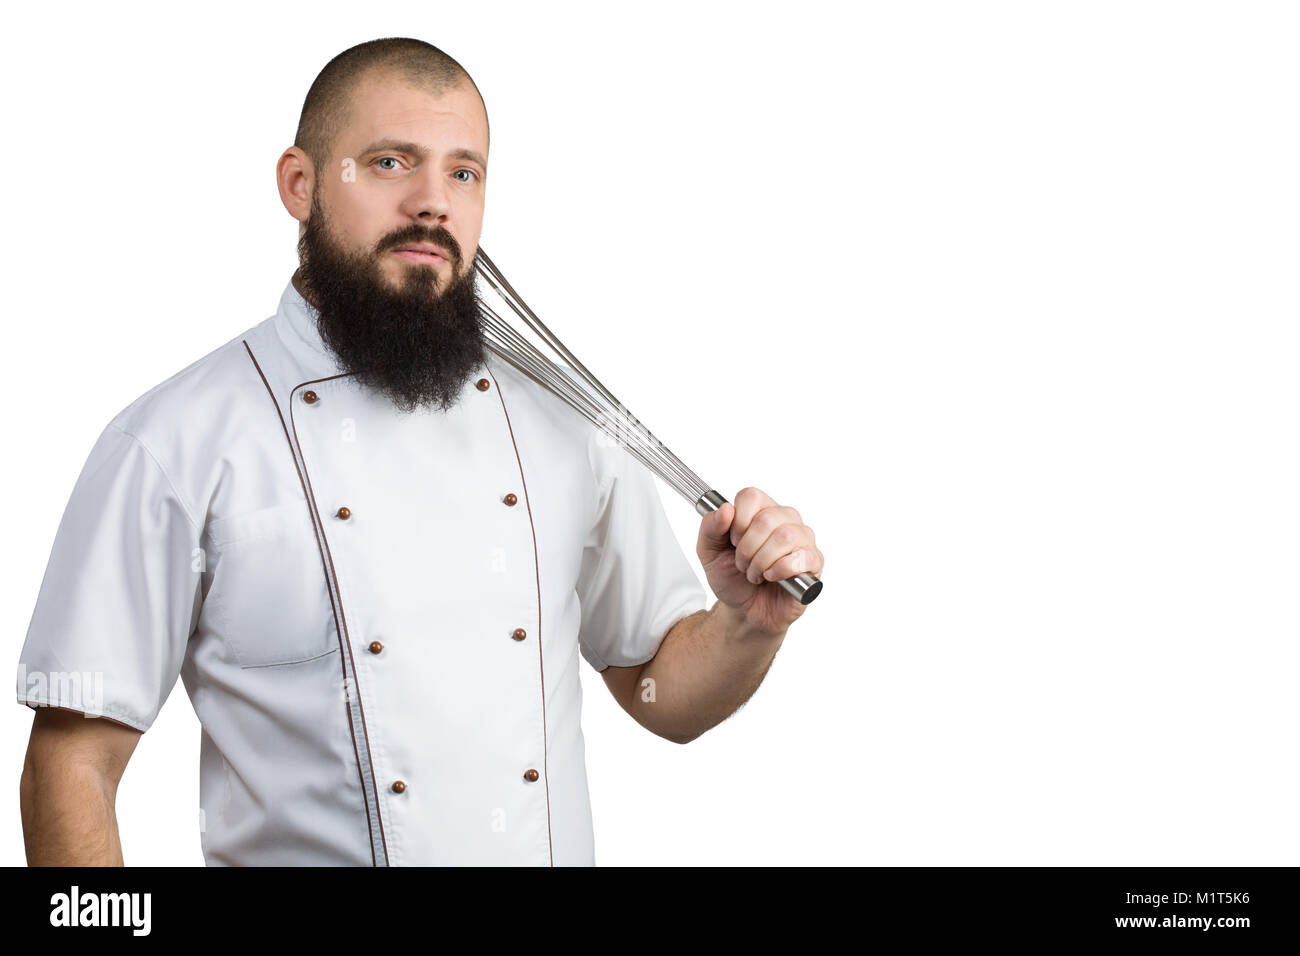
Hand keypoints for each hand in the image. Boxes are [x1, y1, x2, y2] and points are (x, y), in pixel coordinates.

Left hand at [695, 486, 822, 635]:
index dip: (737, 521)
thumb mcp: (709, 553)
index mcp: (760, 510)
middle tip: (743, 564)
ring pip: (785, 536)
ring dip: (762, 561)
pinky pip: (801, 557)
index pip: (751, 496)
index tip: (732, 541)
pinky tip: (772, 577)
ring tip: (756, 573)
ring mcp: (802, 539)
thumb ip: (710, 527)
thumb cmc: (731, 578)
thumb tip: (725, 509)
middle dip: (747, 548)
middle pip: (766, 519)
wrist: (744, 610)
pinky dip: (779, 570)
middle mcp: (785, 519)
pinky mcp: (813, 561)